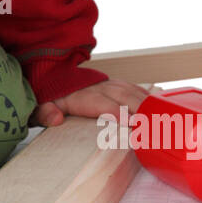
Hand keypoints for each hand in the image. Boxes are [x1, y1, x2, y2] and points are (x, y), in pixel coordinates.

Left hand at [29, 80, 165, 127]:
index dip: (115, 112)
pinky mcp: (113, 85)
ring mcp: (106, 84)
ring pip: (130, 91)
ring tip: (163, 118)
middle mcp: (96, 87)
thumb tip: (55, 120)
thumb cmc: (47, 98)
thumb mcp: (38, 108)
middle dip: (139, 109)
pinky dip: (146, 97)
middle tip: (156, 125)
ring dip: (146, 104)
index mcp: (78, 95)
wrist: (50, 77)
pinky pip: (132, 88)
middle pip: (121, 96)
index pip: (99, 103)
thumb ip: (44, 113)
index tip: (130, 123)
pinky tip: (159, 106)